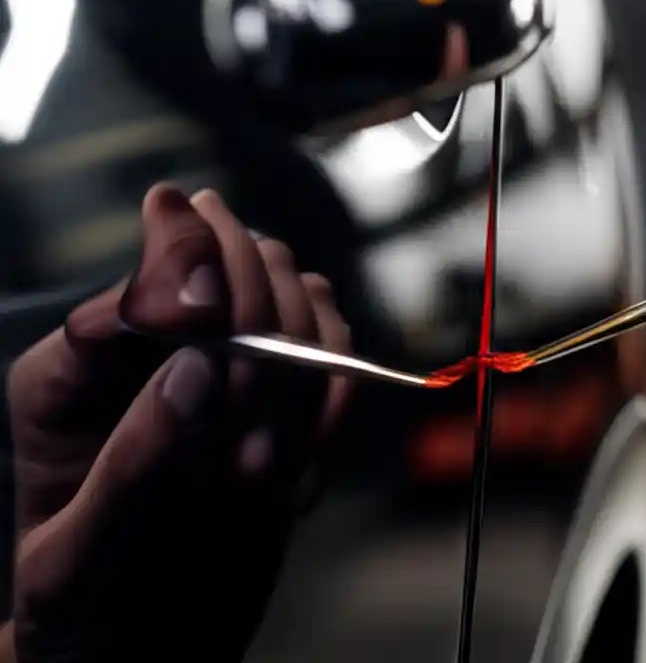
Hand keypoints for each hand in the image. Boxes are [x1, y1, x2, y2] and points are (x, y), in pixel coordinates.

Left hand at [6, 185, 353, 661]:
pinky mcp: (282, 380)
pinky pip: (337, 344)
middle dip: (264, 336)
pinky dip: (337, 399)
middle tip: (252, 447)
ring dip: (305, 374)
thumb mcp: (83, 555)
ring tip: (262, 471)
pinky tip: (297, 467)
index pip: (145, 280)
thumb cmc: (95, 606)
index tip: (235, 378)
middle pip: (235, 255)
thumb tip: (196, 367)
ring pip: (297, 288)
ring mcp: (225, 353)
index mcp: (72, 370)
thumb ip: (132, 462)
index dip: (199, 298)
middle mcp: (152, 342)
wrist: (157, 640)